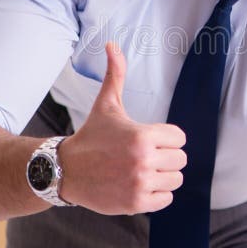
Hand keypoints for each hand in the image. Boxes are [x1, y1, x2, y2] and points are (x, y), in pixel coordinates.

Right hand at [57, 42, 186, 213]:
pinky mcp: (136, 203)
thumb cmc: (91, 136)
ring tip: (143, 170)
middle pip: (181, 160)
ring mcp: (140, 184)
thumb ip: (115, 74)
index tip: (150, 138)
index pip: (180, 138)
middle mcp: (143, 161)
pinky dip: (157, 194)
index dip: (167, 137)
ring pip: (175, 180)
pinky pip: (166, 199)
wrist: (65, 170)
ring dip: (163, 176)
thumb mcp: (106, 104)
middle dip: (166, 156)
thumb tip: (111, 43)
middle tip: (145, 155)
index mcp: (142, 135)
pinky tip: (139, 184)